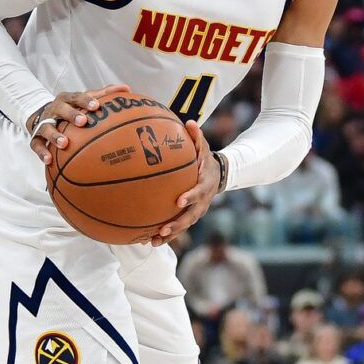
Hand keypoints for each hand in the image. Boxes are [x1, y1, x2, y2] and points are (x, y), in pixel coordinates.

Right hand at [27, 83, 130, 163]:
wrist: (40, 115)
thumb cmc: (69, 109)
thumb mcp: (83, 100)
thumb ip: (104, 95)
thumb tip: (126, 88)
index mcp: (67, 99)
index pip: (77, 97)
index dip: (86, 101)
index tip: (96, 106)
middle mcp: (54, 109)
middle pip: (61, 109)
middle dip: (71, 114)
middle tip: (82, 122)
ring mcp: (44, 122)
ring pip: (46, 127)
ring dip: (54, 135)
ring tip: (64, 144)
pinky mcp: (36, 137)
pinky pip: (36, 145)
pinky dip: (42, 152)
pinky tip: (49, 160)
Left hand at [145, 120, 217, 245]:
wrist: (217, 176)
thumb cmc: (204, 160)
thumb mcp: (203, 147)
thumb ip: (197, 137)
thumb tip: (189, 122)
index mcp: (204, 186)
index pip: (198, 192)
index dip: (190, 197)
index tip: (178, 200)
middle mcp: (201, 203)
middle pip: (190, 217)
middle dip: (177, 225)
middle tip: (163, 230)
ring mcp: (195, 212)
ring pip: (183, 227)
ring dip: (168, 236)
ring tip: (152, 242)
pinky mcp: (188, 217)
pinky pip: (176, 228)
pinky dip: (164, 235)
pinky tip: (147, 240)